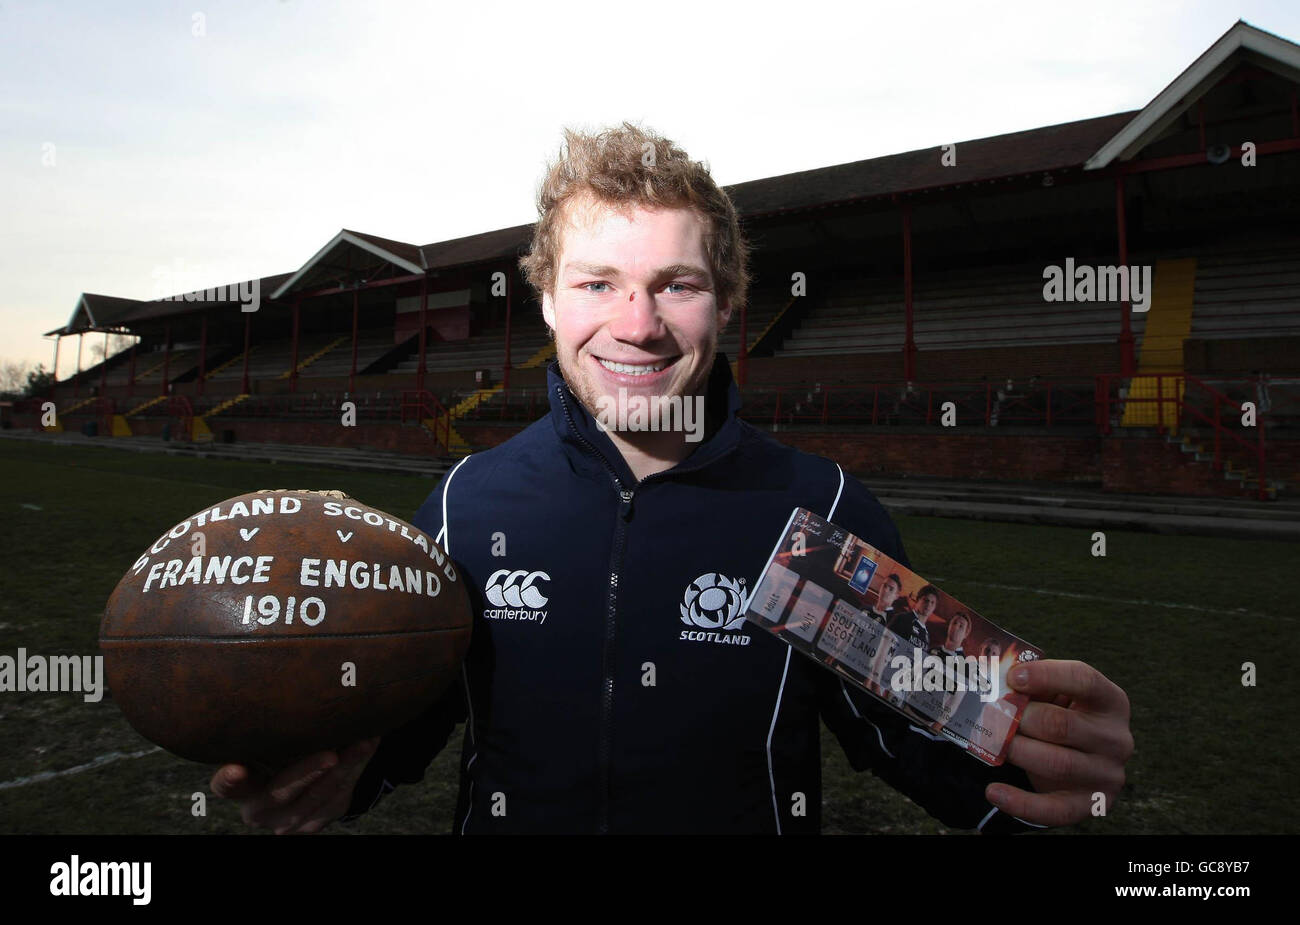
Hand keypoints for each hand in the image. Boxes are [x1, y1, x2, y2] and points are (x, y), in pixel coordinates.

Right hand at [210, 737, 380, 834]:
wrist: (305, 778)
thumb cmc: (283, 747)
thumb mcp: (274, 740)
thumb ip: (278, 727)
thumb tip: (301, 688)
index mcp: (240, 786)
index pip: (226, 786)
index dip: (230, 779)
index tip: (237, 769)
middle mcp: (257, 809)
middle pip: (280, 793)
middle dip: (307, 772)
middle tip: (330, 754)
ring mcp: (285, 821)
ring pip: (316, 797)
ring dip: (344, 767)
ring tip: (363, 741)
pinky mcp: (313, 824)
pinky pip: (336, 800)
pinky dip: (354, 771)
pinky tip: (366, 747)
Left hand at [985, 659, 1132, 826]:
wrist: (1081, 762)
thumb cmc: (1062, 716)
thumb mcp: (1056, 695)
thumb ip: (1033, 685)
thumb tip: (993, 679)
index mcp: (1111, 701)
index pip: (1085, 680)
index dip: (1046, 675)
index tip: (1012, 676)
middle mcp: (1116, 738)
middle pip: (1063, 725)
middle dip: (1021, 718)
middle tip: (993, 713)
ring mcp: (1107, 774)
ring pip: (1057, 763)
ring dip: (1017, 751)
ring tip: (992, 741)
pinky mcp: (1093, 805)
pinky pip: (1056, 809)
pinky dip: (1021, 803)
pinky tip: (994, 792)